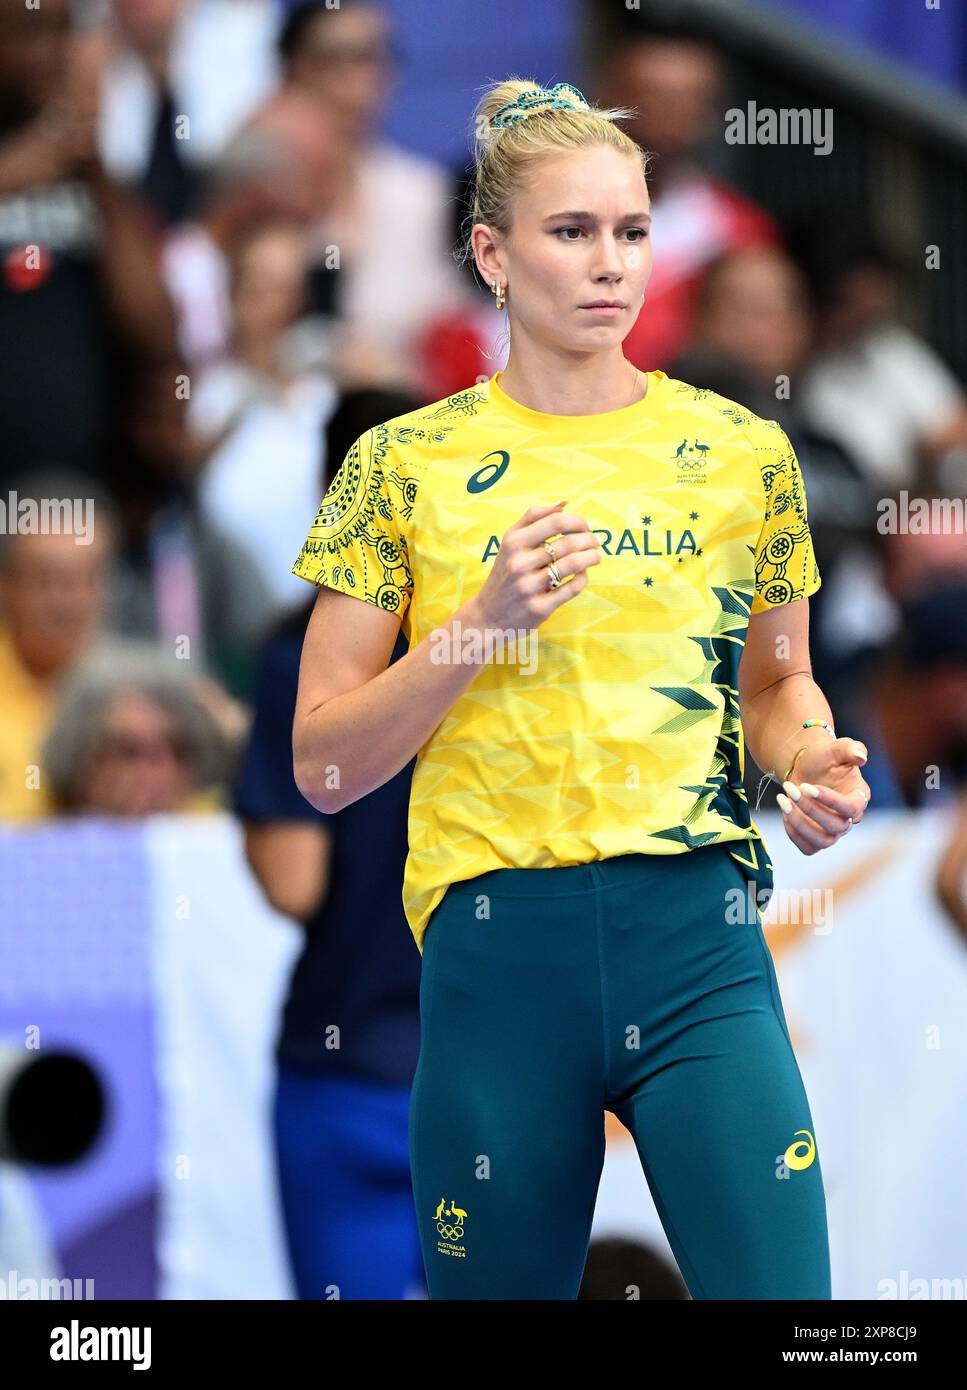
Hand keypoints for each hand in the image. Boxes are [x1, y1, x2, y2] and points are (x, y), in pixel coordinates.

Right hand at [471, 500, 600, 630]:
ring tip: (596, 556)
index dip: (577, 521)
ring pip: (573, 565)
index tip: (585, 526)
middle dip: (589, 540)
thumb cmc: (505, 575)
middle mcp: (519, 563)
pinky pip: (572, 588)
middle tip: (595, 542)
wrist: (488, 616)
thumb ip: (532, 519)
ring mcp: (529, 587)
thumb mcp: (510, 544)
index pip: (554, 522)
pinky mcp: (539, 608)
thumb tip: (564, 504)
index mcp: (513, 543)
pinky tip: (582, 575)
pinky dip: (583, 578)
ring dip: (592, 557)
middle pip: (567, 543)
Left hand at [775, 736, 870, 854]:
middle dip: (809, 809)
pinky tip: (785, 812)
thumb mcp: (836, 748)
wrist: (805, 767)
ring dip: (800, 824)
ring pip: (822, 841)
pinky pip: (807, 847)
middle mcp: (849, 819)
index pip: (852, 809)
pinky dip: (794, 834)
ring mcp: (833, 832)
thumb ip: (851, 748)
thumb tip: (861, 757)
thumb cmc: (824, 757)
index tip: (807, 787)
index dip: (830, 801)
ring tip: (783, 801)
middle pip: (836, 827)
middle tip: (790, 788)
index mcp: (859, 797)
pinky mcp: (816, 839)